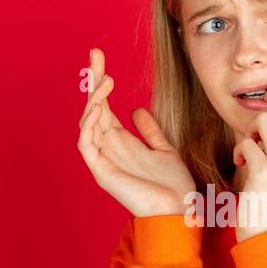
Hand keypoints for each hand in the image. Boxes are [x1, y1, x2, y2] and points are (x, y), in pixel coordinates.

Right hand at [77, 47, 195, 217]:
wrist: (180, 212)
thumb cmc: (173, 187)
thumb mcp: (164, 149)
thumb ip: (150, 130)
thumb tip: (137, 110)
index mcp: (120, 142)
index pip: (104, 105)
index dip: (99, 81)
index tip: (99, 55)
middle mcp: (108, 148)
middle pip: (92, 109)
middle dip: (92, 81)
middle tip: (95, 55)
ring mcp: (103, 160)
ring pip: (87, 124)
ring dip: (93, 100)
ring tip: (105, 81)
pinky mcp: (102, 172)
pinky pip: (86, 145)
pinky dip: (89, 125)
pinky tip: (99, 107)